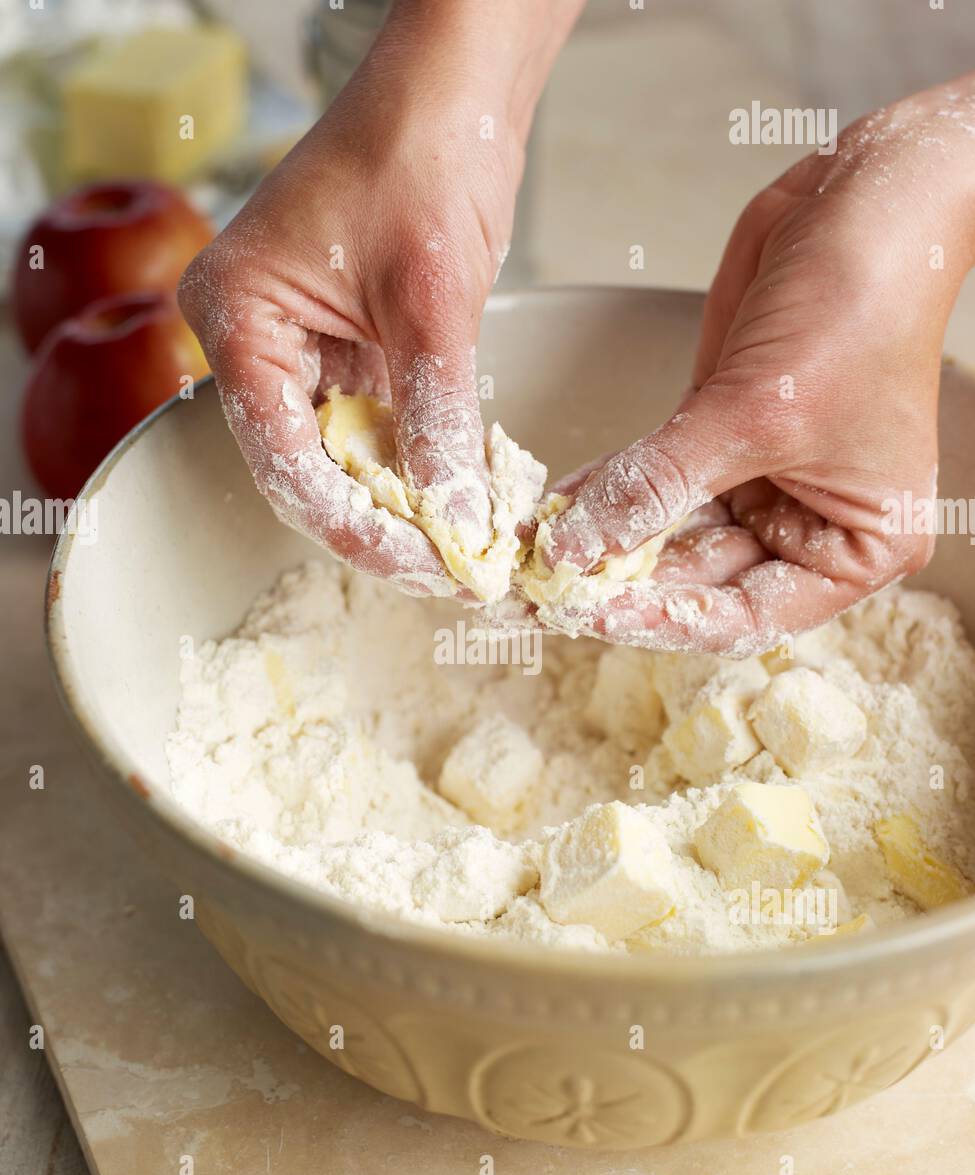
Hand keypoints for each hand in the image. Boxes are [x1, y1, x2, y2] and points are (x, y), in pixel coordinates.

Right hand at [180, 0, 580, 599]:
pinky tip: (462, 501)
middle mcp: (256, 342)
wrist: (453, 87)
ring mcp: (301, 347)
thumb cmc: (418, 153)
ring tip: (467, 552)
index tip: (422, 565)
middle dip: (384, 526)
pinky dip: (419, 464)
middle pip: (311, 470)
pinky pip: (377, 427)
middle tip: (454, 572)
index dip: (355, 526)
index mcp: (237, 321)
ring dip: (406, 504)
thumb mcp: (430, 301)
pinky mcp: (349, 348)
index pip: (285, 459)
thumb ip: (437, 419)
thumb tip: (458, 522)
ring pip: (347, 458)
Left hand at [537, 80, 974, 652]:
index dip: (666, 622)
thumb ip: (661, 485)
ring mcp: (760, 481)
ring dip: (602, 541)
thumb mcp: (755, 412)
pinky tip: (555, 508)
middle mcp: (809, 525)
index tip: (591, 615)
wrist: (862, 203)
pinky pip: (652, 482)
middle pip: (701, 582)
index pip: (747, 616)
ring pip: (669, 535)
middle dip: (621, 584)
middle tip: (540, 590)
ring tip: (534, 552)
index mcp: (855, 548)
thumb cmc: (860, 307)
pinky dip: (606, 492)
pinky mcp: (717, 435)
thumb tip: (580, 549)